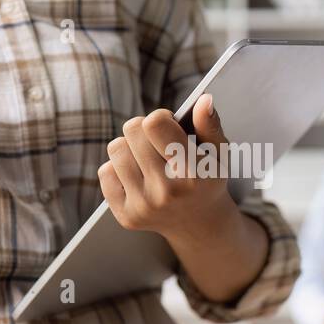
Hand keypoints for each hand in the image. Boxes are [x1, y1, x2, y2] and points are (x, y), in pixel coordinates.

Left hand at [97, 93, 236, 243]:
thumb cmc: (206, 179)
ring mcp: (144, 207)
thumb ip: (211, 125)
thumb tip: (203, 99)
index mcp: (193, 173)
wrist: (199, 224)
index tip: (169, 125)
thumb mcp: (218, 153)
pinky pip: (105, 172)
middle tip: (157, 142)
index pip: (154, 124)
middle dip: (144, 129)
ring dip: (129, 147)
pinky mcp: (126, 217)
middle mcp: (167, 193)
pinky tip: (138, 176)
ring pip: (116, 149)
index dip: (160, 117)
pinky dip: (118, 169)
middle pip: (132, 130)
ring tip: (147, 158)